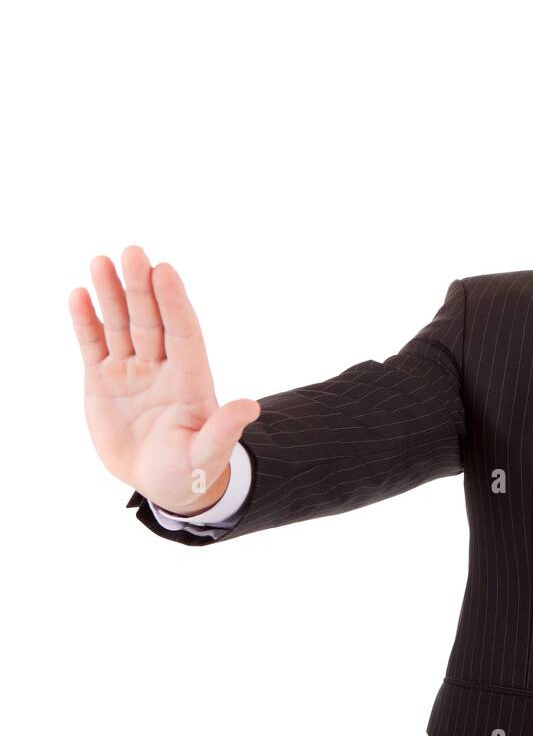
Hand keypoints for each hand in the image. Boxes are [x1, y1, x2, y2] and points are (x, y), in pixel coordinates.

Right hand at [69, 246, 260, 514]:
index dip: (174, 303)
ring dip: (111, 295)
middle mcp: (161, 368)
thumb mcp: (208, 453)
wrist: (165, 484)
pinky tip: (79, 295)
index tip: (165, 271)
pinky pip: (94, 346)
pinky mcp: (104, 382)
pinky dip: (86, 322)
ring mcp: (132, 372)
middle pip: (149, 321)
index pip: (182, 333)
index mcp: (191, 380)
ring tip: (101, 261)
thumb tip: (250, 406)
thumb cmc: (192, 469)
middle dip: (140, 288)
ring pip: (120, 326)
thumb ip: (224, 428)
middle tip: (133, 251)